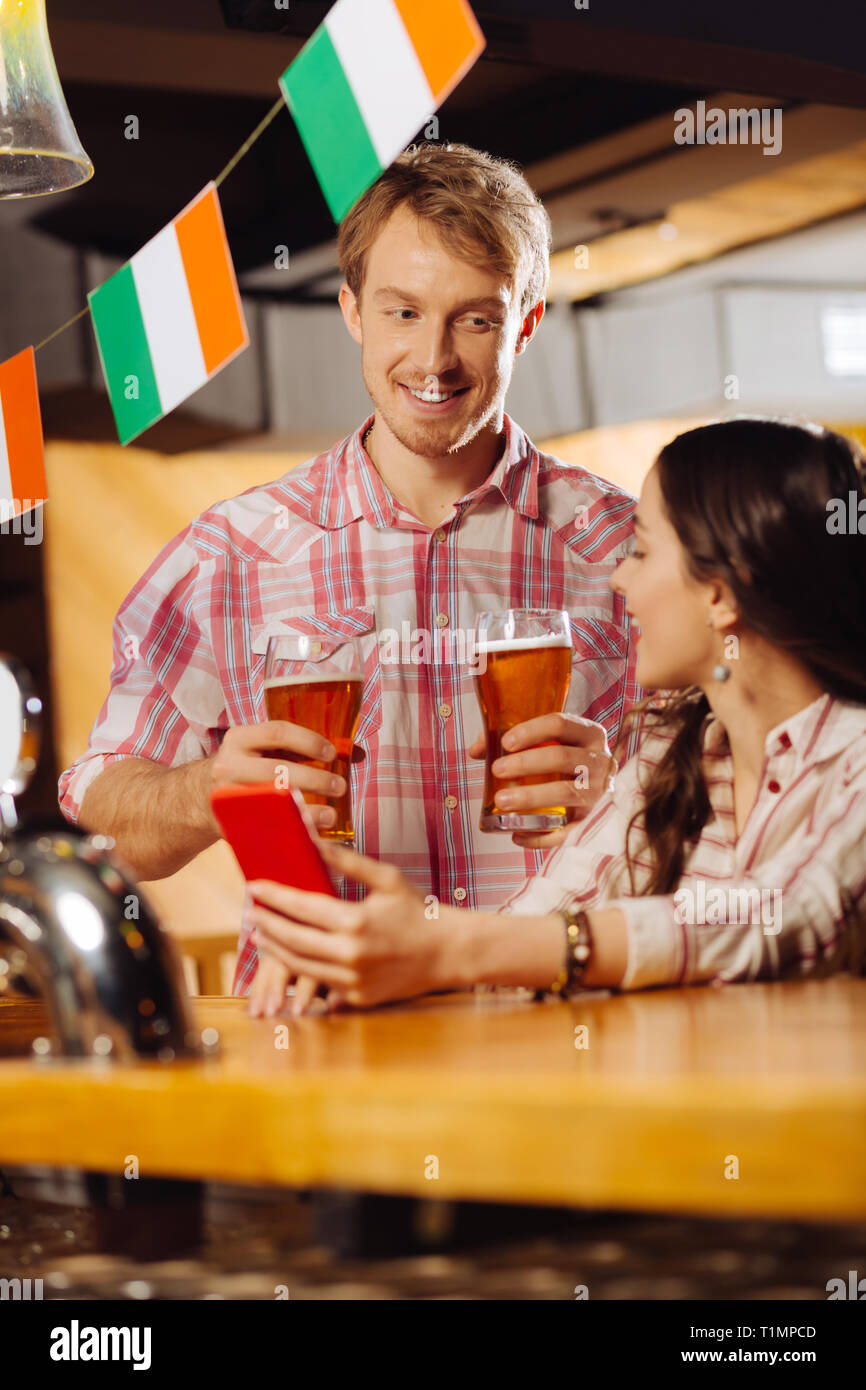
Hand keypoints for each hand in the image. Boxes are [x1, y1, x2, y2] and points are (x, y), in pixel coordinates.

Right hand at [208, 720, 344, 832]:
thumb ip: (302, 748)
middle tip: (339, 786)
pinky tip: (312, 834)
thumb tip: (356, 753)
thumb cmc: (247, 768)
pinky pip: (264, 827)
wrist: (198, 797)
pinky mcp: (229, 823)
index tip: (331, 753)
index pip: (277, 732)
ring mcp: (226, 796)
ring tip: (331, 815)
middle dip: (314, 778)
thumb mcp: (263, 750)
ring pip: (270, 803)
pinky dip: (291, 830)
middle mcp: (228, 765)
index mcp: (239, 739)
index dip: (308, 741)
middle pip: (276, 770)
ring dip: (306, 811)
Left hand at [246, 846, 452, 1010]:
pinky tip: (287, 958)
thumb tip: (315, 843)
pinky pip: (319, 984)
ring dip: (275, 949)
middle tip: (251, 912)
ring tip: (261, 935)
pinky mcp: (356, 997)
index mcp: (355, 921)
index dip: (274, 896)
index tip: (254, 886)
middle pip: (292, 938)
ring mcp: (352, 980)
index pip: (301, 907)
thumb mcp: (387, 878)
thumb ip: (349, 862)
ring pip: (299, 965)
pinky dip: (298, 970)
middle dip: (266, 924)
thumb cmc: (418, 910)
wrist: (447, 953)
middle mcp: (350, 954)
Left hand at [468, 713, 615, 850]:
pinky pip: (568, 832)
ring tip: (501, 802)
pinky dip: (541, 836)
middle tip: (497, 769)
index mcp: (588, 734)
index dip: (532, 731)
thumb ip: (511, 741)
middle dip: (526, 763)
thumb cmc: (563, 759)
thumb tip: (477, 751)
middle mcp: (599, 761)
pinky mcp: (593, 820)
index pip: (561, 724)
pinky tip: (516, 834)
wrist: (594, 787)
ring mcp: (599, 792)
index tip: (506, 742)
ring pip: (566, 793)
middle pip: (562, 757)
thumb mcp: (546, 743)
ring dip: (531, 797)